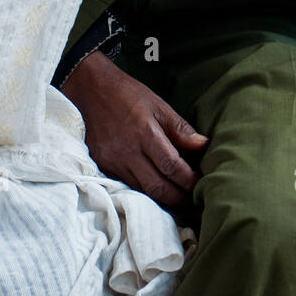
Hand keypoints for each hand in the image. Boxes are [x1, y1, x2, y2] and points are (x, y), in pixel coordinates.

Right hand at [61, 50, 208, 215]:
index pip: (171, 166)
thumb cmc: (128, 95)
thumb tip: (204, 145)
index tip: (202, 184)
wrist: (91, 90)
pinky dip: (144, 193)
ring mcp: (113, 161)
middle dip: (179, 199)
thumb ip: (180, 129)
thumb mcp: (158, 105)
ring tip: (181, 204)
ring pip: (142, 191)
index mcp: (145, 133)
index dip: (189, 180)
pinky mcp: (103, 166)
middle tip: (195, 204)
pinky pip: (128, 186)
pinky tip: (157, 194)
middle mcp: (128, 152)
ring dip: (163, 200)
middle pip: (157, 186)